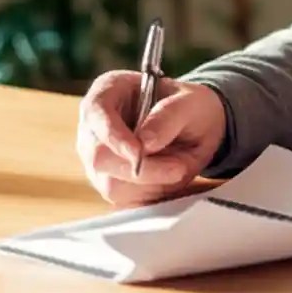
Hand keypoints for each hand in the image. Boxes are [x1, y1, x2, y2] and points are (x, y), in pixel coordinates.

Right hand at [76, 70, 226, 206]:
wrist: (197, 127)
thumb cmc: (189, 106)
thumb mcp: (191, 102)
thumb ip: (169, 116)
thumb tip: (144, 142)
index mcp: (108, 91)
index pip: (96, 114)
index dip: (114, 137)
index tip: (139, 153)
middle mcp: (94, 127)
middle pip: (99, 157)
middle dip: (142, 169)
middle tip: (179, 167)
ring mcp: (97, 158)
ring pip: (112, 185)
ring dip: (152, 184)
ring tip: (179, 167)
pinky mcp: (110, 182)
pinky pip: (125, 201)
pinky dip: (152, 195)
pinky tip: (170, 181)